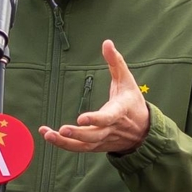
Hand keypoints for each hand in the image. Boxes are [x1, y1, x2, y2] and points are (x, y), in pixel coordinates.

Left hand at [39, 40, 151, 154]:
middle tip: (62, 130)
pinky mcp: (97, 146)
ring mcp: (104, 140)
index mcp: (120, 112)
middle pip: (94, 136)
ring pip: (84, 145)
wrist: (143, 132)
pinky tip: (49, 136)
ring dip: (65, 142)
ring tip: (48, 134)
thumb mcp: (128, 80)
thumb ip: (116, 62)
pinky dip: (64, 144)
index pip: (108, 118)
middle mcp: (111, 129)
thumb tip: (107, 42)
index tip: (81, 118)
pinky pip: (79, 149)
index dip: (95, 119)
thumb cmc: (133, 102)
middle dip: (78, 134)